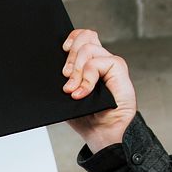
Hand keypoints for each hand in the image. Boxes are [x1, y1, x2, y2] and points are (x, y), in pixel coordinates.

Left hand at [61, 29, 136, 153]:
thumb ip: (64, 80)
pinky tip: (81, 93)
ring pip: (90, 47)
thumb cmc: (86, 118)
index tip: (62, 50)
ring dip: (77, 69)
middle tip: (65, 76)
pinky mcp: (119, 71)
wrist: (102, 135)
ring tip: (72, 89)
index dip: (72, 38)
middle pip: (86, 36)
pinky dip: (87, 77)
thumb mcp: (67, 96)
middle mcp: (101, 62)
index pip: (83, 37)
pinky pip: (100, 61)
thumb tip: (52, 66)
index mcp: (89, 64)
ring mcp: (110, 65)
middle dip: (70, 55)